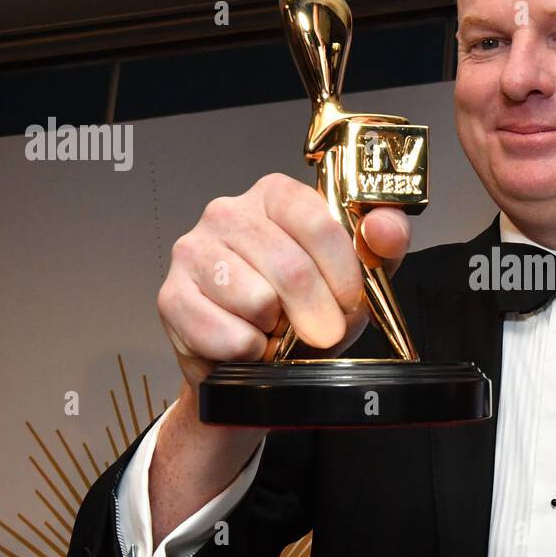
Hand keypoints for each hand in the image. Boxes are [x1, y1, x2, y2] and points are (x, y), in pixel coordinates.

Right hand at [158, 172, 409, 393]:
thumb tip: (384, 227)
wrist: (255, 361)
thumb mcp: (356, 276)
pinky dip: (249, 352)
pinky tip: (248, 344)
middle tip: (320, 332)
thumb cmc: (304, 311)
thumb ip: (381, 244)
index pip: (317, 222)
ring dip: (277, 332)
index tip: (351, 303)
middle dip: (317, 314)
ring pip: (257, 302)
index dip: (342, 273)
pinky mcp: (171, 296)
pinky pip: (227, 334)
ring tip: (274, 329)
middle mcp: (228, 212)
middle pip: (290, 267)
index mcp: (275, 195)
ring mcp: (193, 251)